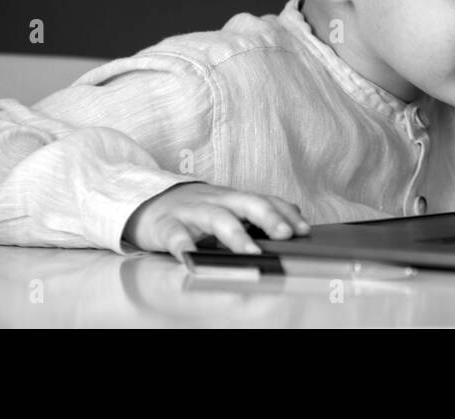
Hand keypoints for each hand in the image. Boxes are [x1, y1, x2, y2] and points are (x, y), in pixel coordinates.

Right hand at [123, 182, 310, 262]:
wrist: (150, 203)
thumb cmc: (198, 210)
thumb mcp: (229, 207)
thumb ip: (257, 212)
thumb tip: (295, 215)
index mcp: (234, 198)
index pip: (265, 200)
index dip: (285, 213)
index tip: (304, 229)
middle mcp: (217, 200)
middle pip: (247, 203)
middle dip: (268, 218)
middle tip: (286, 234)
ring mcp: (192, 211)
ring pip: (216, 218)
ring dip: (236, 235)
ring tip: (251, 252)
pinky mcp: (167, 225)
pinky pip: (176, 235)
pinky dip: (184, 245)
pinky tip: (192, 257)